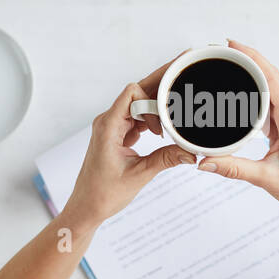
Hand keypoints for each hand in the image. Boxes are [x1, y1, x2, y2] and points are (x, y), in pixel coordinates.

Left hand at [62, 78, 195, 228]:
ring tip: (179, 109)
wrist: (86, 207)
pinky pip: (138, 118)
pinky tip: (167, 129)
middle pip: (138, 93)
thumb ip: (166, 159)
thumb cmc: (102, 194)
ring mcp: (113, 126)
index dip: (154, 96)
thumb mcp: (139, 175)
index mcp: (108, 126)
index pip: (132, 92)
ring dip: (159, 108)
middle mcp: (109, 121)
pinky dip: (153, 120)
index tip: (169, 113)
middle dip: (161, 86)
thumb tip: (191, 152)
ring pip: (139, 105)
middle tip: (184, 71)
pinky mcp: (118, 134)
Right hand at [197, 40, 278, 215]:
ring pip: (270, 85)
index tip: (231, 45)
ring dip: (250, 73)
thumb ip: (234, 168)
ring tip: (225, 65)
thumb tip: (204, 161)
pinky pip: (269, 99)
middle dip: (247, 59)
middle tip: (221, 50)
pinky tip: (238, 92)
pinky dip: (253, 91)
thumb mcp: (265, 178)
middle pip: (270, 75)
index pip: (271, 78)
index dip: (251, 58)